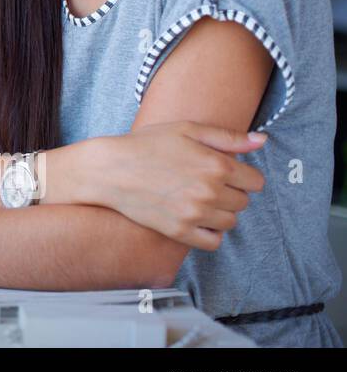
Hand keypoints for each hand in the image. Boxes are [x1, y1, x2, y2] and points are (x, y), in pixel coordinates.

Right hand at [95, 123, 265, 250]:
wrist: (109, 169)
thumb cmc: (146, 144)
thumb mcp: (186, 130)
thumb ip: (227, 137)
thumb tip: (262, 141)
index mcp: (216, 165)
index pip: (255, 181)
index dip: (242, 175)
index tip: (224, 172)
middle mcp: (210, 191)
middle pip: (243, 202)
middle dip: (230, 192)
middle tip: (204, 183)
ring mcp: (195, 214)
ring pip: (230, 222)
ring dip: (220, 212)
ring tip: (198, 199)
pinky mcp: (180, 231)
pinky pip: (213, 242)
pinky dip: (210, 233)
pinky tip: (196, 218)